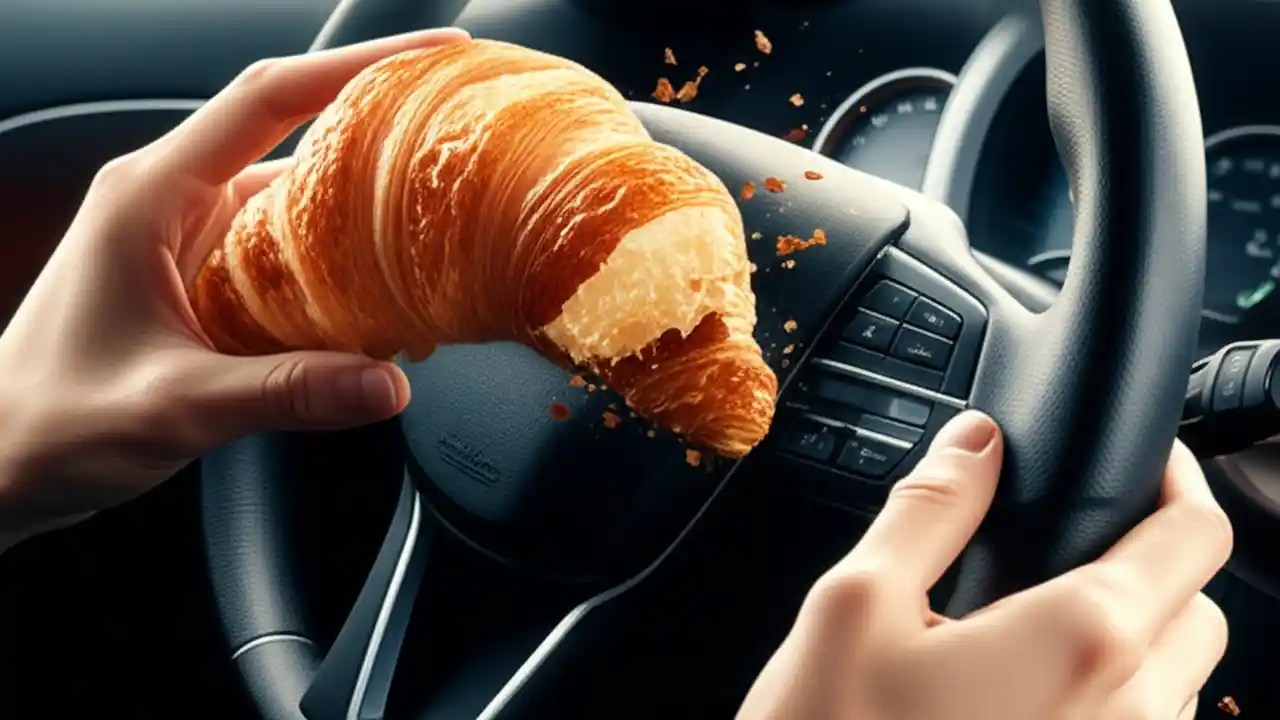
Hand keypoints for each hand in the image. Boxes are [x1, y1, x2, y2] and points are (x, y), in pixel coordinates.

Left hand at [0, 27, 470, 551]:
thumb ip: (286, 393)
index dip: (353, 67)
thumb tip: (388, 384)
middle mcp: (172, 199)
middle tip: (456, 133)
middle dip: (377, 126)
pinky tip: (380, 294)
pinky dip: (338, 261)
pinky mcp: (204, 276)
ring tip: (436, 222)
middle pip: (292, 134)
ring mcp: (188, 236)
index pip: (266, 99)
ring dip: (362, 207)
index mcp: (152, 195)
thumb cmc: (49, 421)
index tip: (428, 53)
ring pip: (295, 197)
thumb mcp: (173, 406)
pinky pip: (286, 248)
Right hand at [739, 411, 1231, 719]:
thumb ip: (930, 509)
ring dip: (1135, 634)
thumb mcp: (855, 604)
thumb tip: (977, 443)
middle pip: (1197, 606)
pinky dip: (1109, 694)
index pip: (1195, 534)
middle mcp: (1128, 711)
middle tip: (1068, 544)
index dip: (1174, 475)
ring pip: (1178, 678)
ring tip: (1032, 625)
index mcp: (1080, 641)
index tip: (1141, 459)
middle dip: (1151, 558)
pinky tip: (1023, 693)